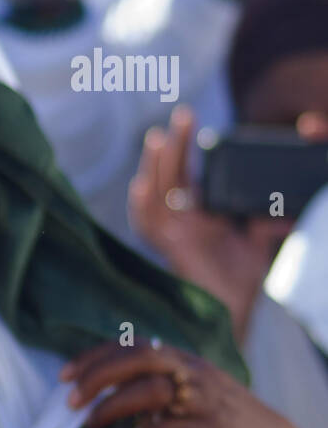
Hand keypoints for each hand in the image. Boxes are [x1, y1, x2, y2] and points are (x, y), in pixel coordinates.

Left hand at [61, 341, 327, 427]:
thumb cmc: (220, 422)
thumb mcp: (187, 395)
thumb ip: (151, 387)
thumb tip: (99, 393)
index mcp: (183, 361)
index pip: (132, 345)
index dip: (95, 357)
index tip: (63, 376)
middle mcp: (194, 373)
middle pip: (140, 357)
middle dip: (98, 376)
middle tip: (71, 401)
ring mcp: (208, 401)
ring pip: (154, 390)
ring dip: (114, 407)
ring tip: (91, 426)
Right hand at [129, 105, 285, 340]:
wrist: (232, 313)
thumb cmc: (241, 283)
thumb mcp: (258, 242)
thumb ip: (264, 222)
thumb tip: (285, 208)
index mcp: (197, 217)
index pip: (186, 176)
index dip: (184, 150)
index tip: (192, 125)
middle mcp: (180, 223)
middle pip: (171, 176)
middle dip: (174, 146)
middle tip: (181, 114)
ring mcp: (172, 235)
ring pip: (156, 194)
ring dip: (155, 167)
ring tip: (158, 138)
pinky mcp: (170, 251)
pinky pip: (147, 227)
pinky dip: (142, 208)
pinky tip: (142, 186)